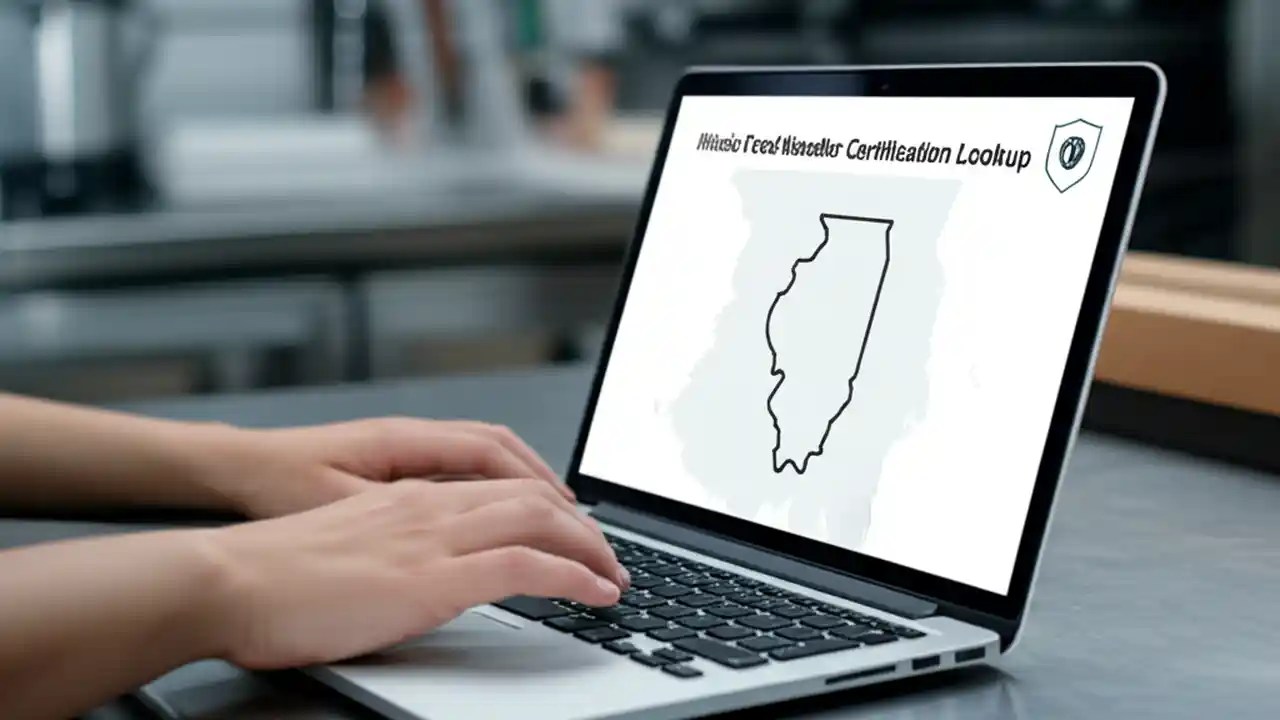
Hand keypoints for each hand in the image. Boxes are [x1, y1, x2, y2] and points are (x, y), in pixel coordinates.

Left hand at [199, 418, 571, 518]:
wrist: (232, 475)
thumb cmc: (274, 486)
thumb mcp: (339, 509)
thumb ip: (402, 519)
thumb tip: (461, 532)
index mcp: (405, 442)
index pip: (495, 458)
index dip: (542, 492)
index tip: (574, 526)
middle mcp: (412, 438)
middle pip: (503, 452)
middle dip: (551, 488)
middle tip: (586, 529)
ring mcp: (405, 450)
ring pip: (486, 457)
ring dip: (527, 486)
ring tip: (560, 520)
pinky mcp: (394, 468)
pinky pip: (462, 470)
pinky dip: (496, 489)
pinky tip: (502, 515)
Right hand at [202, 479, 623, 668]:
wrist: (227, 580)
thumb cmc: (270, 576)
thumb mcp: (346, 551)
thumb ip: (390, 551)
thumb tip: (416, 575)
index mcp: (408, 499)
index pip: (499, 489)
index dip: (547, 507)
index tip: (571, 532)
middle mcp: (429, 506)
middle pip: (532, 497)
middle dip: (582, 525)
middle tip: (607, 554)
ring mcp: (434, 537)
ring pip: (541, 520)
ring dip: (590, 547)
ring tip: (615, 575)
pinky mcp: (433, 576)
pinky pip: (527, 565)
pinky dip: (573, 576)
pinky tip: (595, 593)